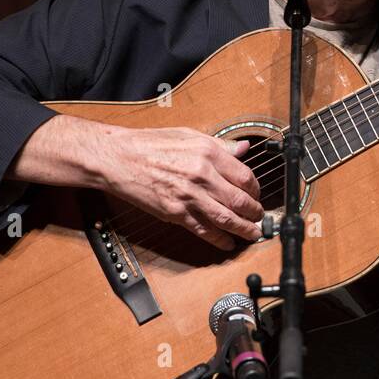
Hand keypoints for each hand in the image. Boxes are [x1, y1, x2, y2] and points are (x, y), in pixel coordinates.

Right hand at [98, 126, 263, 249]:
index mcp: (208, 153)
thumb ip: (220, 145)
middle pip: (240, 200)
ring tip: (252, 234)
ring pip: (226, 219)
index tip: (256, 195)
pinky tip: (227, 243)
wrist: (118, 158)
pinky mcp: (175, 213)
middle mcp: (202, 175)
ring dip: (243, 229)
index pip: (245, 176)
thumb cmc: (149, 144)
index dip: (256, 190)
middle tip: (260, 218)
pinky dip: (218, 239)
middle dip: (255, 213)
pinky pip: (203, 230)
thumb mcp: (188, 135)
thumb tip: (243, 148)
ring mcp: (189, 196)